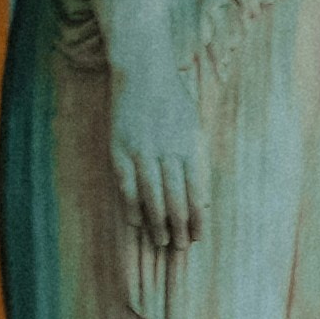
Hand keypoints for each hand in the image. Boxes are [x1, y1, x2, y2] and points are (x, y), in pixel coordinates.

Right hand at [109, 72, 203, 258]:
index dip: (197, 217)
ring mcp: (142, 151)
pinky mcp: (120, 149)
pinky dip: (132, 205)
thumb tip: (198, 190)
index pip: (196, 191)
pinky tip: (136, 222)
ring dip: (157, 222)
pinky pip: (127, 184)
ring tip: (162, 241)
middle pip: (175, 198)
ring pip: (152, 196)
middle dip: (180, 226)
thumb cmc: (172, 98)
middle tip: (181, 247)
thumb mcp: (192, 125)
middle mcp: (167, 152)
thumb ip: (194, 155)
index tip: (199, 236)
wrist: (143, 70)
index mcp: (189, 147)